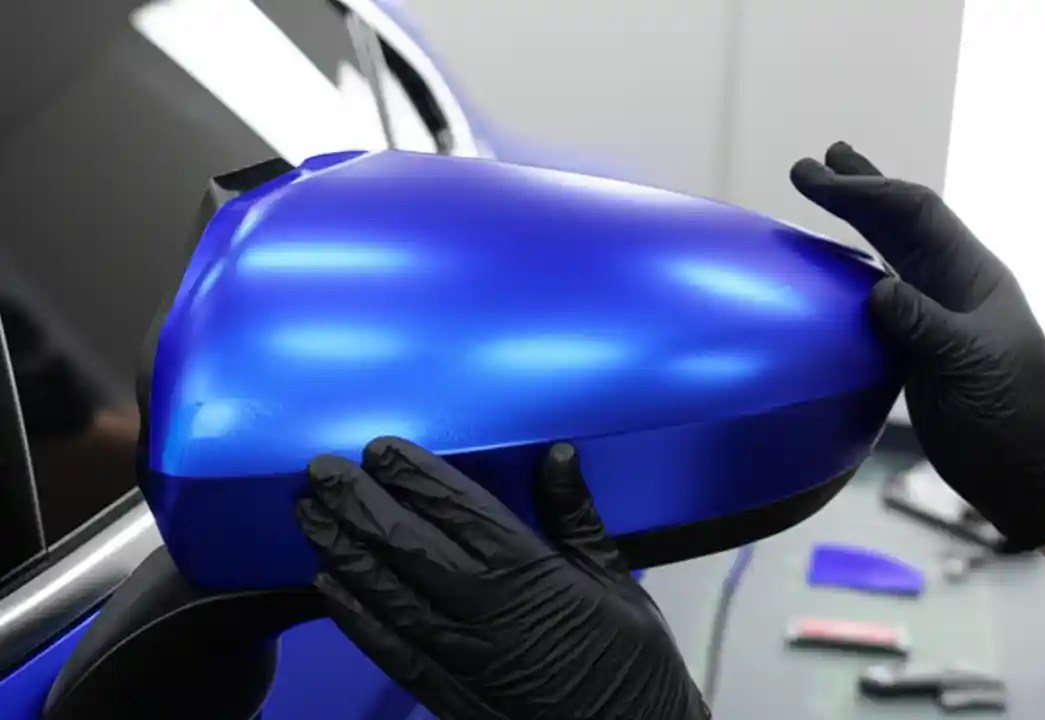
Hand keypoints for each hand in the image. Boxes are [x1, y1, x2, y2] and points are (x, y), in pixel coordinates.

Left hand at [295, 437, 707, 719]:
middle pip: (406, 545)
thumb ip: (578, 517)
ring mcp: (461, 656)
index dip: (414, 476)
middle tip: (322, 470)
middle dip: (359, 504)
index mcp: (530, 573)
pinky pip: (390, 650)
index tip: (380, 448)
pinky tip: (328, 586)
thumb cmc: (633, 664)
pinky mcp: (449, 696)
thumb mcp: (618, 581)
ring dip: (343, 550)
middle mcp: (484, 611)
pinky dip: (354, 617)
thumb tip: (558, 455)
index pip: (458, 509)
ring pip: (386, 593)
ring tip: (309, 516)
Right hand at [791, 142, 1044, 549]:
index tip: (825, 175)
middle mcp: (951, 285)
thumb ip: (924, 323)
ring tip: (821, 192)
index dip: (871, 189)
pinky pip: (880, 296)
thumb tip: (878, 288)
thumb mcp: (969, 364)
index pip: (917, 215)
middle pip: (900, 222)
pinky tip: (832, 267)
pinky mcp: (915, 347)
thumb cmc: (1011, 414)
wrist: (1026, 468)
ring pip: (889, 254)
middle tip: (815, 164)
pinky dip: (853, 273)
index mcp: (972, 276)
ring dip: (855, 223)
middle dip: (858, 190)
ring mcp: (933, 314)